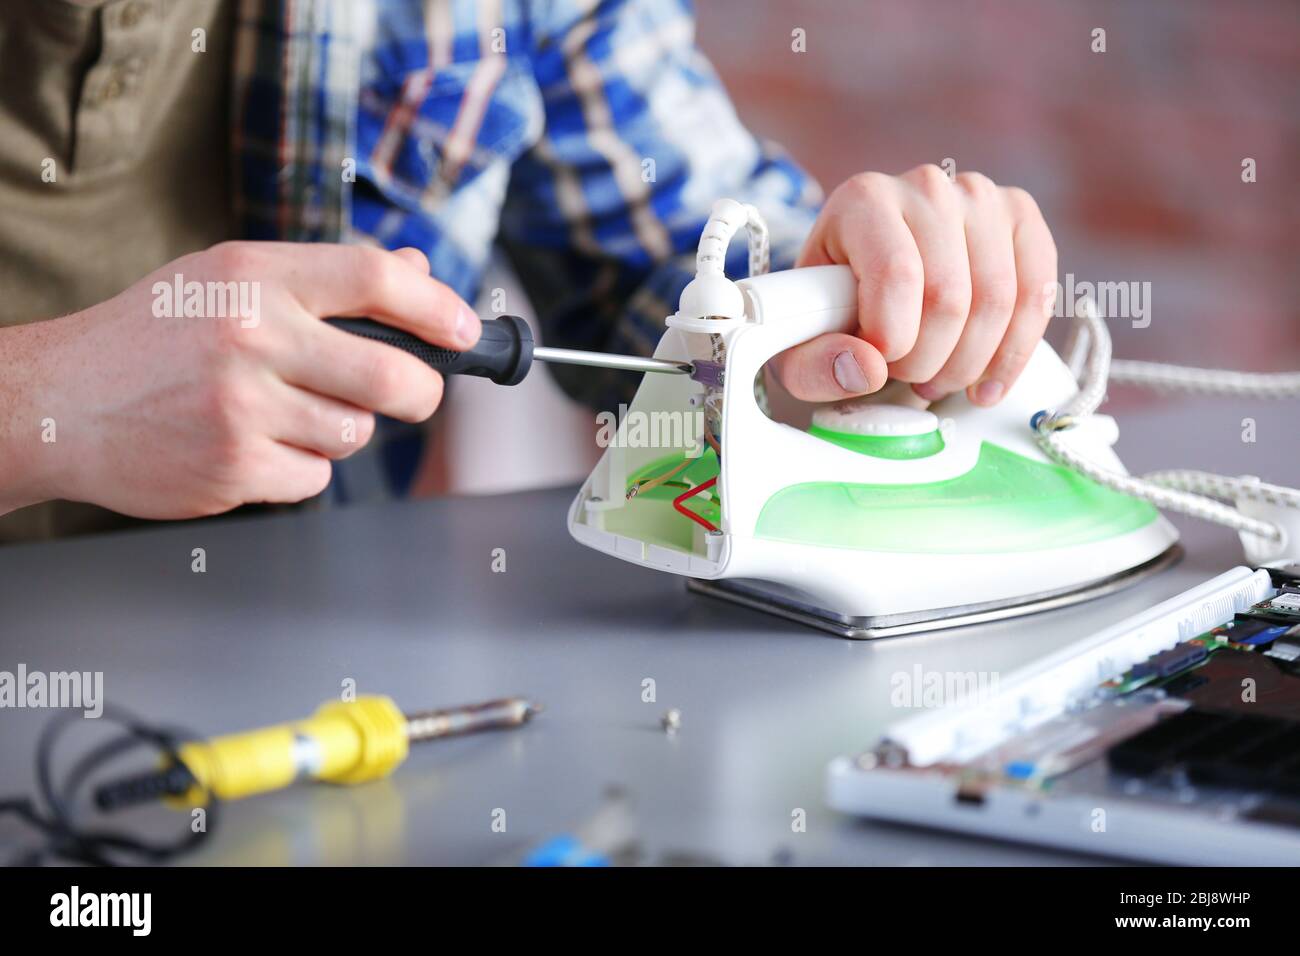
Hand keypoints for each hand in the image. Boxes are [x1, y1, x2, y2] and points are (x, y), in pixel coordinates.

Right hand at [7, 242, 477, 518]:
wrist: (58, 399)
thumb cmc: (150, 336)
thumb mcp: (226, 280)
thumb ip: (326, 278)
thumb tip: (419, 268)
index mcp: (254, 275)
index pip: (376, 278)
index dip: (439, 307)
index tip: (466, 329)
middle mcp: (253, 336)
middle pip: (392, 376)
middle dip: (421, 392)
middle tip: (414, 393)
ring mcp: (243, 407)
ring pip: (355, 434)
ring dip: (341, 430)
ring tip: (285, 412)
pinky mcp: (234, 467)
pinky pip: (315, 478)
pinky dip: (299, 469)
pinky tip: (253, 445)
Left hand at [770, 165, 1056, 405]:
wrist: (864, 281)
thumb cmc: (828, 314)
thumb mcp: (796, 347)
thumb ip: (814, 365)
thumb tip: (867, 369)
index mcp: (863, 200)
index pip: (897, 274)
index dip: (893, 339)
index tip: (879, 365)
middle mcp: (926, 186)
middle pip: (949, 296)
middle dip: (929, 361)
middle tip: (907, 380)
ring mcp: (980, 197)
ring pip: (997, 300)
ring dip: (968, 363)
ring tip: (937, 381)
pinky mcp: (1020, 218)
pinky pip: (1037, 292)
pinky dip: (1015, 351)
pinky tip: (987, 385)